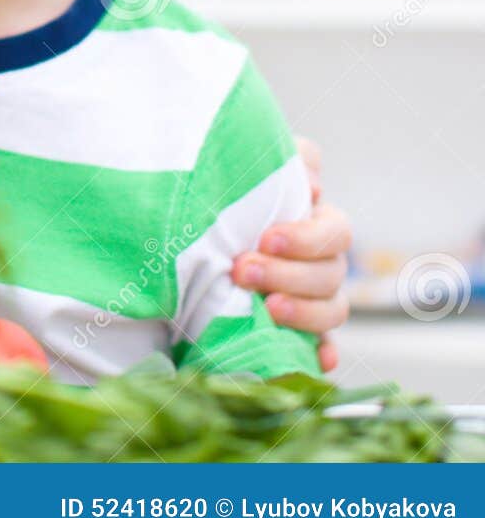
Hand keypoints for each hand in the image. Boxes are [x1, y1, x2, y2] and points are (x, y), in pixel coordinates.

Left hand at [231, 136, 350, 370]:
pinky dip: (321, 352)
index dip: (306, 238)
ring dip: (304, 312)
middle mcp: (319, 259)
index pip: (334, 232)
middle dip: (290, 274)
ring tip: (267, 309)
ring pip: (332, 309)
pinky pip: (319, 344)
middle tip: (244, 271)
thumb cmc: (222, 187)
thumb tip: (309, 180)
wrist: (183, 222)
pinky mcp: (296, 325)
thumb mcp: (246, 163)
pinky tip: (318, 360)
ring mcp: (310, 294)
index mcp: (314, 219)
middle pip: (332, 273)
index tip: (265, 239)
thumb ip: (281, 158)